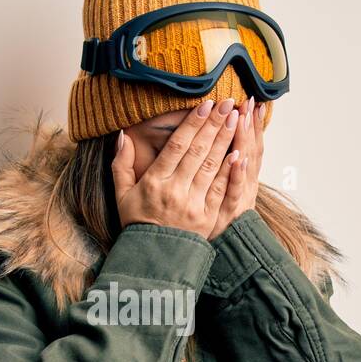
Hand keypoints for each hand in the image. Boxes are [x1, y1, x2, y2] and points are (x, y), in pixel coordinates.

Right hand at [112, 97, 240, 238]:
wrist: (153, 258)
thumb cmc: (137, 223)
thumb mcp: (121, 194)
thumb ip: (121, 164)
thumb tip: (123, 136)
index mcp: (154, 182)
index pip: (176, 146)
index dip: (192, 124)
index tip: (205, 104)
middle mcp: (174, 191)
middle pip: (197, 151)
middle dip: (214, 124)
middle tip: (228, 103)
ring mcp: (192, 204)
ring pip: (211, 166)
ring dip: (225, 140)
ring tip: (236, 119)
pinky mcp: (207, 218)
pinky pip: (220, 190)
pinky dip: (230, 171)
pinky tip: (239, 153)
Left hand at [207, 96, 264, 240]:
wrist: (218, 254)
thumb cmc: (214, 225)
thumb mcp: (228, 198)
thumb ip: (229, 173)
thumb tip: (234, 149)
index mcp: (244, 181)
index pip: (250, 147)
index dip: (253, 126)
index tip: (254, 104)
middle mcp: (245, 188)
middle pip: (250, 151)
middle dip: (250, 125)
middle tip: (250, 102)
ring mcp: (239, 200)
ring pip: (245, 166)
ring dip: (245, 141)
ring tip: (245, 117)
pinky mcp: (229, 215)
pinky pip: (235, 192)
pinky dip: (237, 176)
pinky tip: (238, 158)